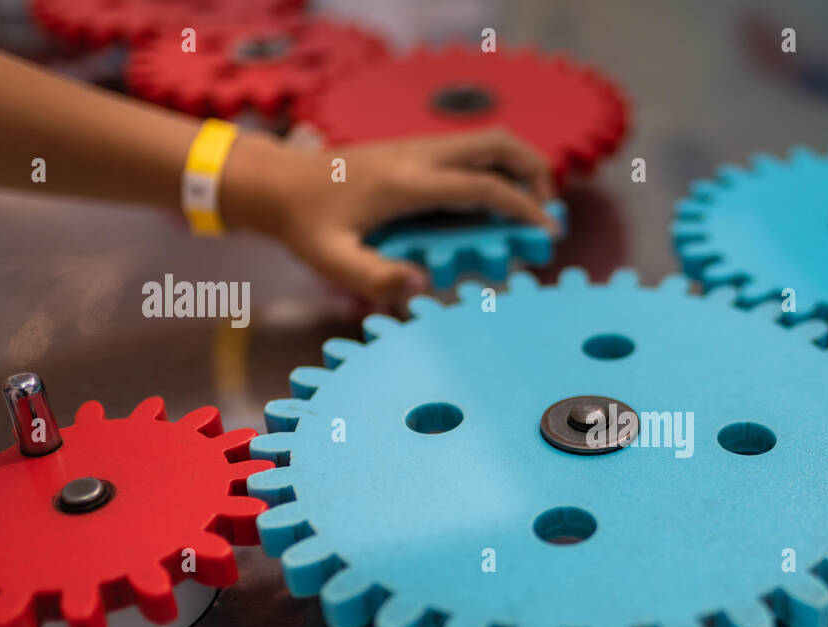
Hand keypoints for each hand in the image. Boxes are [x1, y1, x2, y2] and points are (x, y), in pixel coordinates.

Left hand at [224, 127, 557, 305]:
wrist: (279, 183)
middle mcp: (419, 155)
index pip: (482, 186)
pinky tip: (496, 202)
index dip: (523, 208)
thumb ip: (373, 277)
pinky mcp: (415, 150)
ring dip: (520, 166)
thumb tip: (421, 286)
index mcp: (406, 183)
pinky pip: (471, 150)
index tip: (548, 232)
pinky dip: (498, 168)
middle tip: (549, 212)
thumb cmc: (306, 225)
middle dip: (536, 172)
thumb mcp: (331, 260)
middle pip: (498, 143)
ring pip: (488, 140)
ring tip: (531, 208)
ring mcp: (418, 147)